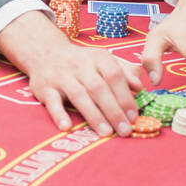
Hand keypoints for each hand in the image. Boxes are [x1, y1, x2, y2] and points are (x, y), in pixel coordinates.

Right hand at [0, 12, 144, 135]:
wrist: (45, 53)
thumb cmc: (81, 62)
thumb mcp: (103, 60)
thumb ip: (124, 72)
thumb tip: (140, 88)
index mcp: (97, 57)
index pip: (114, 76)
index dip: (125, 97)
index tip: (134, 116)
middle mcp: (79, 65)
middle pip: (98, 88)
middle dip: (113, 111)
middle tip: (124, 130)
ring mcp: (61, 76)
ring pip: (78, 96)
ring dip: (93, 115)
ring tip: (106, 132)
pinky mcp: (45, 88)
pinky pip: (52, 102)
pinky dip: (59, 114)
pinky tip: (67, 127)